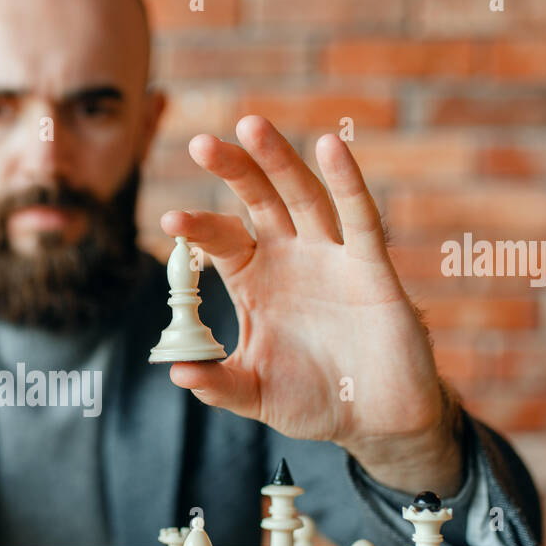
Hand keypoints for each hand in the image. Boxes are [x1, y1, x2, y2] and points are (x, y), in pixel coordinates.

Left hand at [161, 116, 461, 494]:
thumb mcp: (255, 394)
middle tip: (201, 143)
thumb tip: (177, 373)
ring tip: (251, 125)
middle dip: (233, 171)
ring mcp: (331, 257)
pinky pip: (360, 218)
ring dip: (279, 161)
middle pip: (258, 201)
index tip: (170, 222)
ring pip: (304, 196)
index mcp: (255, 281)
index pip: (222, 242)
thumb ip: (218, 385)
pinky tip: (331, 147)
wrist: (374, 419)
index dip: (198, 230)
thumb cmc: (313, 400)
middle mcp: (290, 258)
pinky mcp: (372, 267)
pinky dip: (348, 182)